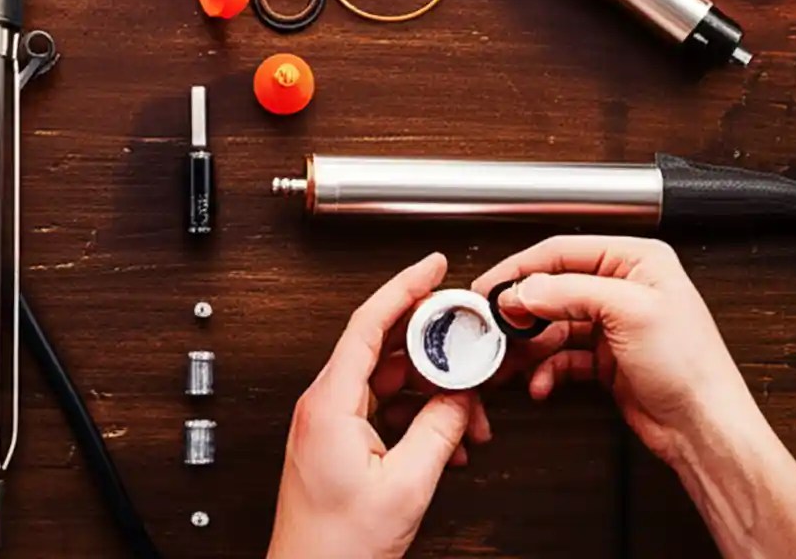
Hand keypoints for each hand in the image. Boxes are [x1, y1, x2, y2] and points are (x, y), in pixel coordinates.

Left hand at [268, 253, 492, 558]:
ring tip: (470, 416)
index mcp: (331, 403)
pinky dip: (418, 419)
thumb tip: (463, 398)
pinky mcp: (338, 444)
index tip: (431, 266)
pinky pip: (384, 411)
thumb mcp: (406, 485)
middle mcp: (324, 406)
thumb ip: (440, 430)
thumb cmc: (336, 546)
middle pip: (385, 350)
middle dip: (435, 351)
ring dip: (434, 395)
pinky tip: (446, 442)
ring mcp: (330, 424)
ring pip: (391, 385)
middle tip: (471, 346)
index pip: (369, 323)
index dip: (404, 286)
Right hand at [471, 236, 756, 464]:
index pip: (563, 252)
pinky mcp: (605, 357)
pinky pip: (562, 357)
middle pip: (553, 289)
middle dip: (522, 311)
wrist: (703, 427)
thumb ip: (571, 291)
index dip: (522, 269)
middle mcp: (623, 288)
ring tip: (512, 360)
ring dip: (530, 346)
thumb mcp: (630, 313)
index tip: (491, 287)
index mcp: (637, 262)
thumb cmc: (691, 368)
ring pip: (552, 325)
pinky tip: (541, 382)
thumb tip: (527, 288)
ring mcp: (613, 324)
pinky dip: (546, 370)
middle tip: (497, 327)